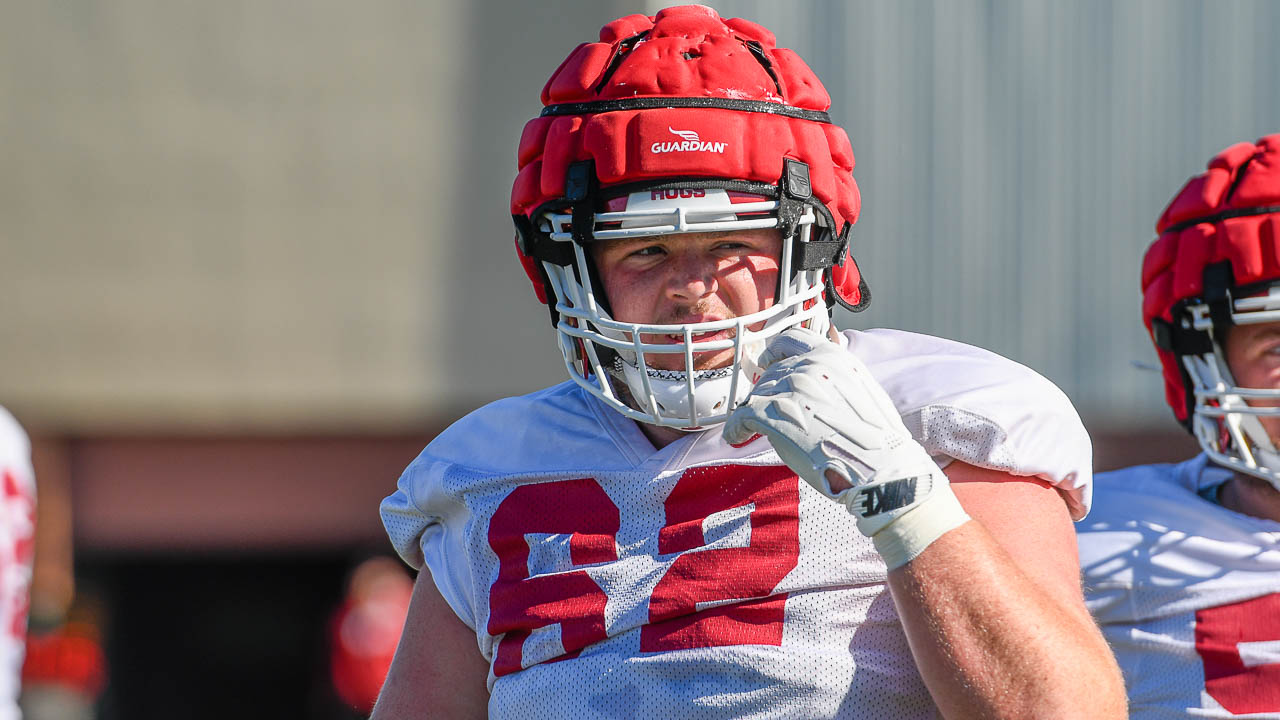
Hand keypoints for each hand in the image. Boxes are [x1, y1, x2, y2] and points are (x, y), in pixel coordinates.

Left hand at [723, 328, 969, 567]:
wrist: (880, 467)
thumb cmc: (877, 438)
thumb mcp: (863, 389)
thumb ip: (835, 376)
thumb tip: (815, 378)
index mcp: (832, 356)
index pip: (792, 339)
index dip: (776, 351)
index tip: (767, 360)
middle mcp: (808, 366)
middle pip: (773, 372)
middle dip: (768, 391)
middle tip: (769, 411)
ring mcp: (789, 389)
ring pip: (757, 394)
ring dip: (755, 411)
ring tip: (754, 428)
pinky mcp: (772, 414)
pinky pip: (742, 416)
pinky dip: (736, 427)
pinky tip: (737, 436)